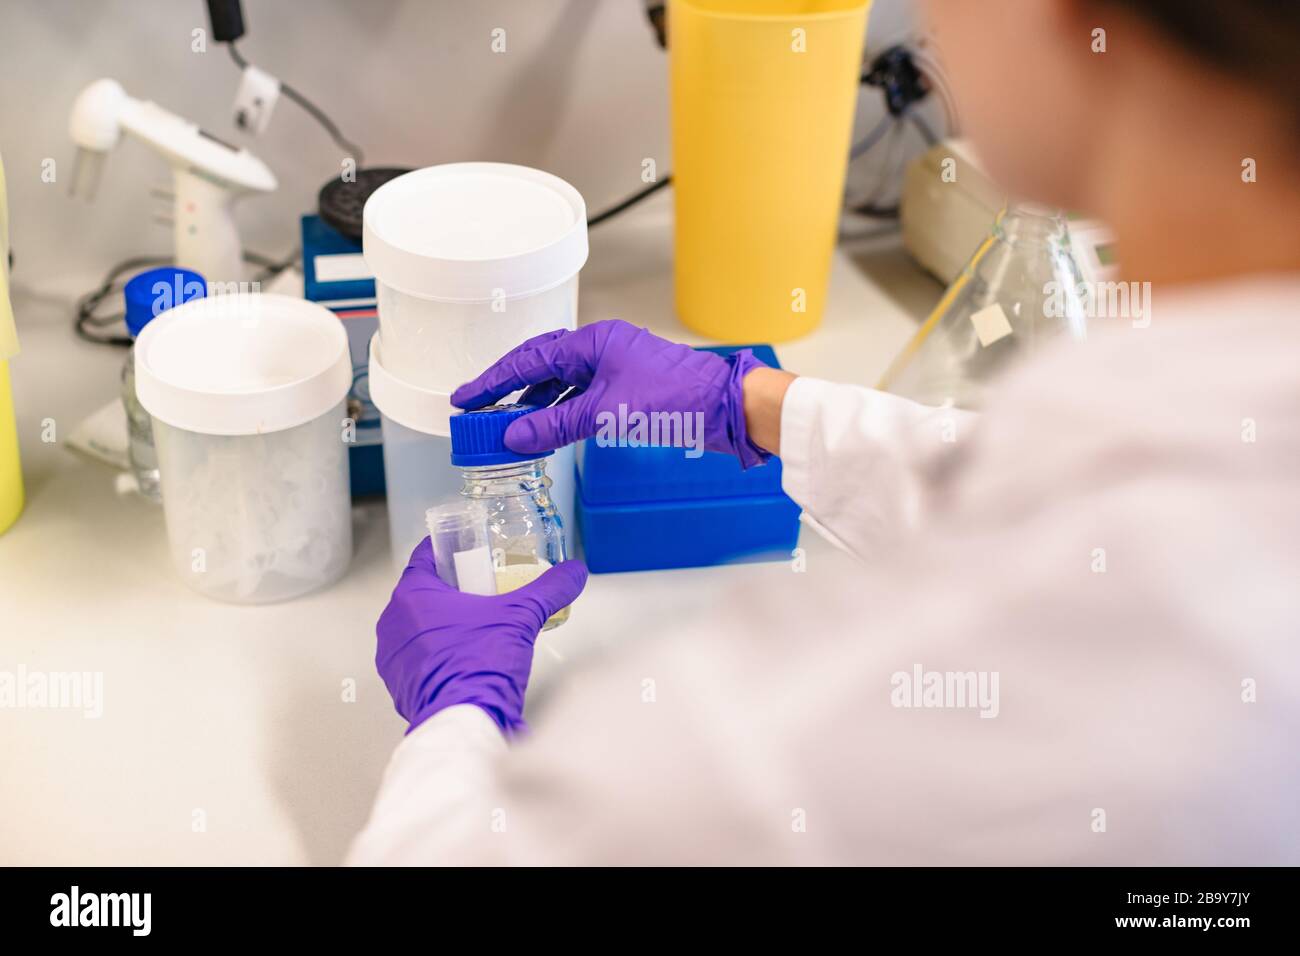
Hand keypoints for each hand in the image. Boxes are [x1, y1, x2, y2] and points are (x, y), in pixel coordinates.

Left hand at [376, 538, 588, 735]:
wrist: (465, 721)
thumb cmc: (481, 663)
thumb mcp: (522, 616)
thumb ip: (549, 589)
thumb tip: (574, 572)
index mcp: (412, 594)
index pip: (426, 556)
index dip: (450, 552)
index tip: (471, 554)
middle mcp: (393, 622)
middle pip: (423, 592)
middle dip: (452, 590)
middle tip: (484, 592)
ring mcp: (392, 657)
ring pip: (418, 626)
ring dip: (442, 624)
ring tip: (477, 628)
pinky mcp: (398, 684)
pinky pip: (417, 658)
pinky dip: (438, 653)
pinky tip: (465, 658)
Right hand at [450, 319, 772, 467]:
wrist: (723, 408)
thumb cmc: (674, 399)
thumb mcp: (606, 414)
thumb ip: (556, 425)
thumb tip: (513, 436)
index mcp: (591, 342)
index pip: (528, 359)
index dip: (492, 381)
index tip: (464, 398)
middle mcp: (599, 349)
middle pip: (540, 366)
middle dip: (507, 389)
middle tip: (477, 411)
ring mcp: (613, 368)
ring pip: (560, 384)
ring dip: (532, 405)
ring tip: (506, 427)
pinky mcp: (625, 389)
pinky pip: (579, 397)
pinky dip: (558, 413)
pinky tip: (545, 430)